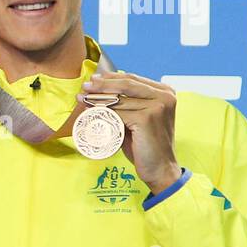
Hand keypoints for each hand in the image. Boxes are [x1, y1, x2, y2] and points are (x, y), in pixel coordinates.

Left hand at [79, 71, 181, 192]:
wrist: (160, 168)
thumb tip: (98, 91)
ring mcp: (157, 106)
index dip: (111, 78)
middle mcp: (164, 96)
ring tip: (82, 99)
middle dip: (102, 84)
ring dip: (97, 99)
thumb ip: (126, 104)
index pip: (133, 79)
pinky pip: (117, 113)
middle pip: (126, 84)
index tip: (94, 79)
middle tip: (85, 86)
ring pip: (119, 99)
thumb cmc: (146, 145)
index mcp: (165, 92)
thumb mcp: (137, 118)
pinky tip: (91, 113)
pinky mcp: (146, 119)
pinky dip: (102, 113)